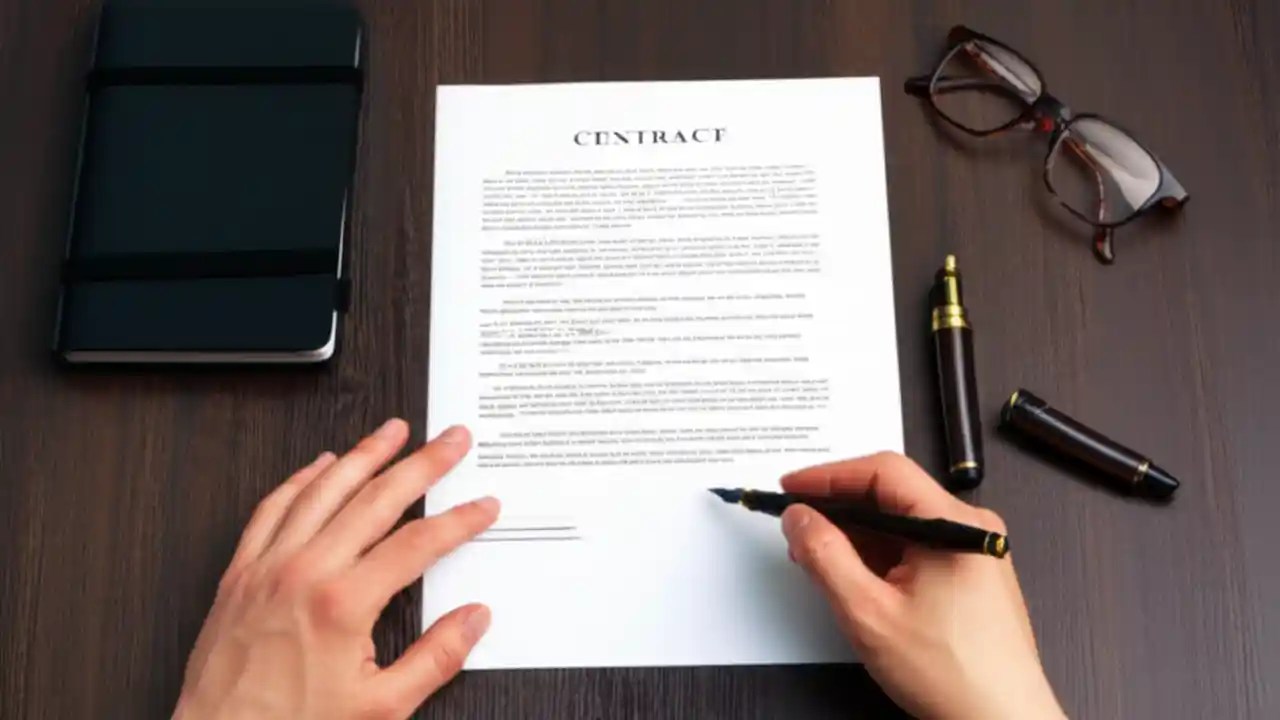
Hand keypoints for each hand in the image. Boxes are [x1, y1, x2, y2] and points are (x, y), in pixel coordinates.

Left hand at [173, 420, 497, 719]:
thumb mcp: (381, 708)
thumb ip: (435, 658)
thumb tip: (473, 620)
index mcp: (344, 604)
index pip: (418, 544)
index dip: (459, 521)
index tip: (483, 507)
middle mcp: (305, 573)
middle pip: (376, 500)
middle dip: (422, 464)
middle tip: (450, 440)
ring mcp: (268, 567)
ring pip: (323, 490)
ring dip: (363, 455)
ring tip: (392, 431)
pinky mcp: (240, 574)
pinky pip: (272, 508)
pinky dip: (300, 479)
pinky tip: (319, 466)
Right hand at [780, 452, 1065, 719]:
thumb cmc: (954, 676)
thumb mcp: (869, 613)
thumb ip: (826, 556)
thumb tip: (799, 518)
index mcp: (954, 524)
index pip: (883, 471)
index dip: (829, 475)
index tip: (792, 487)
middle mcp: (970, 528)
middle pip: (891, 494)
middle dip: (837, 508)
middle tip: (796, 525)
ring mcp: (972, 550)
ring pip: (900, 522)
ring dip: (855, 534)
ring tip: (816, 558)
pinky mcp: (968, 573)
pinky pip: (914, 546)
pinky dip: (878, 554)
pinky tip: (852, 576)